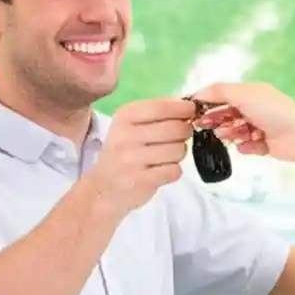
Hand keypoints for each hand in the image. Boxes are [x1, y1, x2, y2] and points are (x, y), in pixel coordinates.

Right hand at [87, 98, 195, 213]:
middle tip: (182, 135)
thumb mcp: (130, 125)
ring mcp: (132, 160)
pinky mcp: (141, 181)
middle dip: (186, 131)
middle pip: (175, 128)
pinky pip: (175, 171)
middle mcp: (126, 136)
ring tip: (168, 155)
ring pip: (178, 150)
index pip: (161, 107)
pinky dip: (175, 171)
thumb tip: (189, 107)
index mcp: (125, 116)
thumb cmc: (123, 152)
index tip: (191, 111)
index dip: (183, 108)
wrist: (102, 188)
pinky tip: (163, 170)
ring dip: (180, 152)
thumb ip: (157, 113)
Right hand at [189, 82, 294, 170]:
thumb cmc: (272, 111)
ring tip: (233, 136)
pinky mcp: (265, 144)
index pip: (223, 96)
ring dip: (232, 134)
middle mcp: (256, 108)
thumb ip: (219, 91)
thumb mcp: (243, 95)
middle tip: (205, 127)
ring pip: (236, 132)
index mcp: (252, 93)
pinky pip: (248, 146)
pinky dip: (247, 146)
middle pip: (228, 115)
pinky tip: (250, 145)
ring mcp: (261, 127)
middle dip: (217, 121)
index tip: (193, 112)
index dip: (208, 103)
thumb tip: (198, 93)